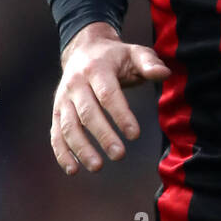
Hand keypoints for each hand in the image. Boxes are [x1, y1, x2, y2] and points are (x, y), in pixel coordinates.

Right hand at [51, 22, 170, 174]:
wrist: (83, 50)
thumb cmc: (115, 57)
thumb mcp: (134, 53)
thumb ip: (150, 63)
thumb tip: (164, 74)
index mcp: (96, 69)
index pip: (108, 94)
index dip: (121, 114)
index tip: (135, 135)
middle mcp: (75, 84)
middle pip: (87, 112)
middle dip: (103, 135)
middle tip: (120, 155)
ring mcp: (63, 99)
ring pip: (68, 126)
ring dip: (81, 148)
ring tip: (98, 167)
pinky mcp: (56, 112)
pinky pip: (56, 134)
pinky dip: (62, 153)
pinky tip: (73, 169)